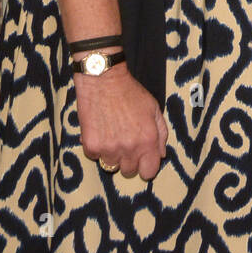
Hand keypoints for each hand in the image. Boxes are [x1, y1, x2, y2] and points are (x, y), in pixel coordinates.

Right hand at [75, 64, 167, 180]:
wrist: (103, 80)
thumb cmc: (130, 92)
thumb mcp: (154, 108)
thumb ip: (161, 134)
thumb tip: (160, 155)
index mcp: (148, 140)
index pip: (149, 172)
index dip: (146, 166)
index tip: (141, 159)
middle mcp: (130, 148)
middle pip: (129, 171)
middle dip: (128, 159)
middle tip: (124, 141)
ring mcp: (109, 149)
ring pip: (111, 165)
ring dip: (111, 154)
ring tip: (111, 134)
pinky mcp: (91, 146)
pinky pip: (95, 157)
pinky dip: (96, 147)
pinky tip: (99, 130)